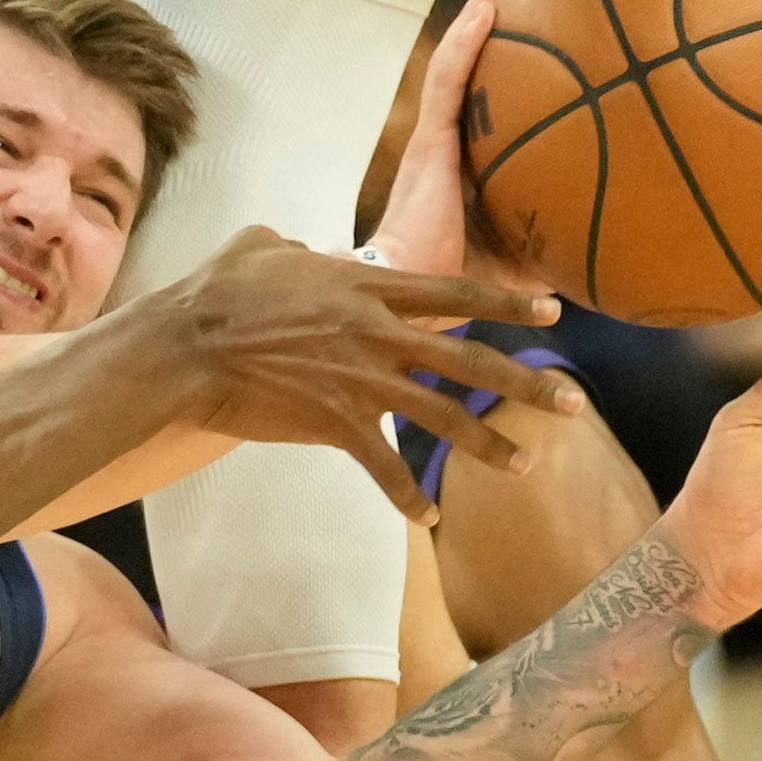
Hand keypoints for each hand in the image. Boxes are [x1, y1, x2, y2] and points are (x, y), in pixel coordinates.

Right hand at [147, 228, 580, 521]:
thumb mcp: (260, 244)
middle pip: (470, 359)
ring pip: (443, 415)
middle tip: (574, 402)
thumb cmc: (216, 290)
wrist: (187, 346)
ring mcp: (360, 380)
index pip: (456, 292)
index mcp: (367, 286)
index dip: (507, 302)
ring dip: (489, 443)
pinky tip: (428, 516)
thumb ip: (295, 244)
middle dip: (527, 381)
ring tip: (527, 462)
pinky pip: (384, 466)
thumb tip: (297, 246)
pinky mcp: (334, 422)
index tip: (552, 312)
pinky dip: (407, 495)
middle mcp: (378, 333)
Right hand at [369, 0, 551, 289]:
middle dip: (486, 35)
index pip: (483, 110)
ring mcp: (435, 138)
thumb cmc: (461, 282)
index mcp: (464, 166)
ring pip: (454, 67)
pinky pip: (447, 79)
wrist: (416, 291)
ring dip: (473, 22)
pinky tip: (485, 7)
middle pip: (468, 77)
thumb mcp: (527, 257)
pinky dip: (464, 39)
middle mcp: (448, 144)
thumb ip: (562, 245)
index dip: (502, 75)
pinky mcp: (428, 139)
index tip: (535, 46)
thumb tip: (618, 256)